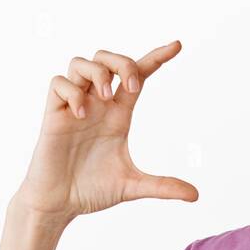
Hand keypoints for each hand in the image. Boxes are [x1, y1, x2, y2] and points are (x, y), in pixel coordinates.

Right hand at [15, 42, 197, 220]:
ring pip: (80, 62)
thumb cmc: (91, 190)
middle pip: (108, 59)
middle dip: (123, 63)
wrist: (59, 203)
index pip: (138, 76)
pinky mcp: (53, 115)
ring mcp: (74, 107)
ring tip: (104, 95)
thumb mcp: (132, 186)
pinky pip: (58, 83)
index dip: (156, 58)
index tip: (177, 46)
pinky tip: (80, 113)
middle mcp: (96, 105)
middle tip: (130, 87)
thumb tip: (195, 195)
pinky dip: (72, 91)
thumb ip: (162, 186)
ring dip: (97, 71)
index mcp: (118, 114)